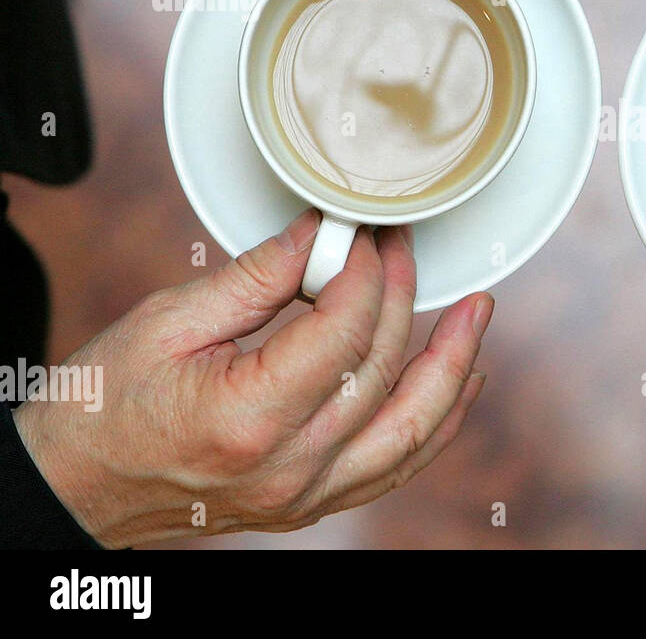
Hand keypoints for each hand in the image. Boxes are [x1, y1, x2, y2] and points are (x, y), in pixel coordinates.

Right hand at [13, 209, 489, 546]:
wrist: (75, 485)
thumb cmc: (104, 406)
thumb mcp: (167, 323)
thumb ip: (256, 277)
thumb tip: (319, 234)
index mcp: (246, 420)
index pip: (342, 333)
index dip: (364, 273)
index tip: (364, 234)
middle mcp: (287, 469)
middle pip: (379, 371)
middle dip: (401, 296)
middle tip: (402, 245)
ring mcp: (304, 496)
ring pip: (411, 431)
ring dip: (452, 366)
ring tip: (477, 313)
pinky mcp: (311, 503)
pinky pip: (396, 466)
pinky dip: (436, 423)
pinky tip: (459, 383)